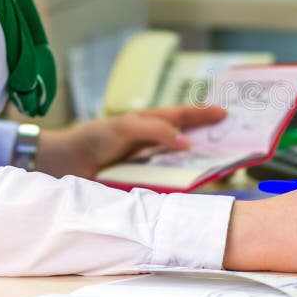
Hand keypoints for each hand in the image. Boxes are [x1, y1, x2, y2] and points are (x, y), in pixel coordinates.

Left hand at [35, 105, 226, 178]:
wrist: (64, 163)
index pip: (183, 115)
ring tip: (220, 162)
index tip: (227, 113)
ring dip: (199, 160)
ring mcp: (147, 160)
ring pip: (180, 159)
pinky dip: (183, 179)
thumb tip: (186, 143)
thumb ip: (156, 131)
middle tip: (233, 136)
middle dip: (209, 135)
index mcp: (149, 120)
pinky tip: (193, 184)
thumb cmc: (93, 138)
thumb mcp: (126, 127)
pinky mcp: (141, 179)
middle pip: (187, 136)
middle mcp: (151, 139)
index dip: (204, 114)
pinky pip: (168, 178)